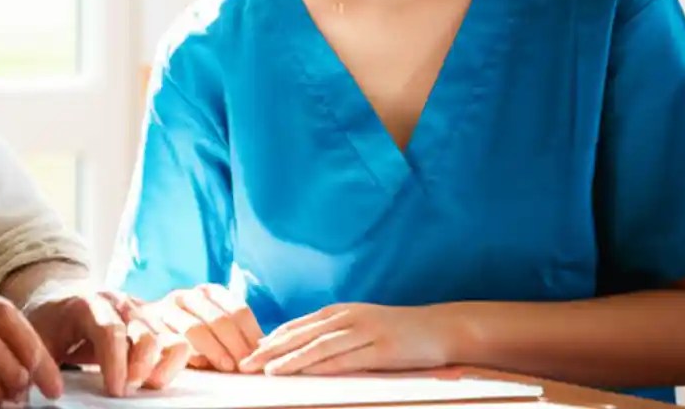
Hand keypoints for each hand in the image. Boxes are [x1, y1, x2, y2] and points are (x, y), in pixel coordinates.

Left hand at [27, 289, 191, 395]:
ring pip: (168, 337)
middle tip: (124, 392)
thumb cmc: (49, 324)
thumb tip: (47, 395)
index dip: (116, 363)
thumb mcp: (37, 341)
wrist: (58, 300)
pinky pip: (177, 341)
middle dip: (140, 369)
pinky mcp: (153, 322)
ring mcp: (140, 310)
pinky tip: (155, 380)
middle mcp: (119, 303)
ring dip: (161, 367)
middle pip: (145, 334)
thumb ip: (41, 365)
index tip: (115, 391)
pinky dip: (173, 362)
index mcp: (87, 303)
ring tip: (143, 387)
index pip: (109, 330)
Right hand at [147, 284, 263, 372]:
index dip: (251, 335)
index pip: (238, 310)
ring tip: (227, 366)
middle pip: (219, 319)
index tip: (259, 355)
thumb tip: (262, 349)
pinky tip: (200, 363)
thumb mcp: (214, 324)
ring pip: (196, 328)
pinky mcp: (149, 324)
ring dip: (215, 350)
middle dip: (235, 345)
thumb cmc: (190, 330)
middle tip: (245, 366)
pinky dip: (188, 352)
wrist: (143, 326)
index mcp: (209, 292)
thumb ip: (234, 333)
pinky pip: (172, 338)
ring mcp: (167, 308)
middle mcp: (188, 295)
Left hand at [238, 303, 458, 375]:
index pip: (296, 326)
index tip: (246, 353)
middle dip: (270, 350)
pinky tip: (305, 373)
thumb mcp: (361, 326)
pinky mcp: (381, 348)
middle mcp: (347, 317)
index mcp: (339, 312)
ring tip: (266, 370)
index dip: (270, 340)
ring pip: (319, 346)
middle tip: (244, 364)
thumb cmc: (397, 331)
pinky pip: (346, 358)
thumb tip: (301, 351)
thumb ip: (334, 335)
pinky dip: (322, 366)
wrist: (440, 328)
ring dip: (290, 359)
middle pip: (301, 334)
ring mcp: (365, 331)